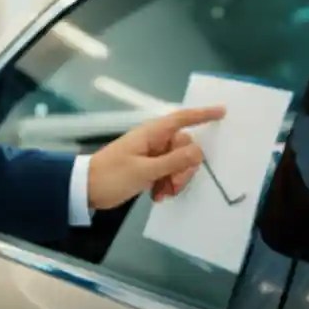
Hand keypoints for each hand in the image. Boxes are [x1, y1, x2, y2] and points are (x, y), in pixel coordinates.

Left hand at [86, 106, 225, 209]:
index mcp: (150, 134)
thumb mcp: (144, 171)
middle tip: (174, 186)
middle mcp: (153, 141)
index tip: (222, 112)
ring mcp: (150, 155)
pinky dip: (166, 184)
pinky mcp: (148, 169)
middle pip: (184, 148)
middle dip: (184, 168)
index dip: (202, 114)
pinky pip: (168, 173)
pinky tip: (157, 197)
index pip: (180, 119)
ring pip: (178, 163)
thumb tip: (198, 152)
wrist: (85, 189)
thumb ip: (173, 162)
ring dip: (175, 180)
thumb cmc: (112, 176)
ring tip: (162, 194)